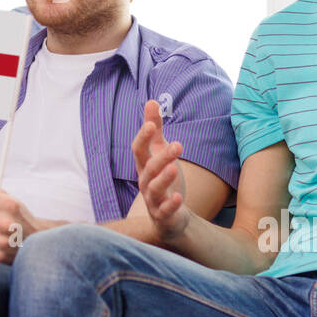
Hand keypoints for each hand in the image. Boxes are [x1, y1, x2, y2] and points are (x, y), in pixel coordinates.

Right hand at [133, 99, 190, 241]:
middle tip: (178, 144)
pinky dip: (169, 205)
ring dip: (163, 179)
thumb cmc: (162, 178)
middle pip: (149, 168)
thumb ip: (154, 128)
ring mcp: (152, 200)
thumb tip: (150, 100)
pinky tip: (178, 197)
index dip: (143, 138)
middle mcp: (145, 181)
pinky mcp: (163, 215)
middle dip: (162, 157)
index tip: (152, 125)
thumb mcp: (159, 151)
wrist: (169, 216)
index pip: (138, 150)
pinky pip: (164, 211)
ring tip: (175, 167)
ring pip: (154, 189)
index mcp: (144, 165)